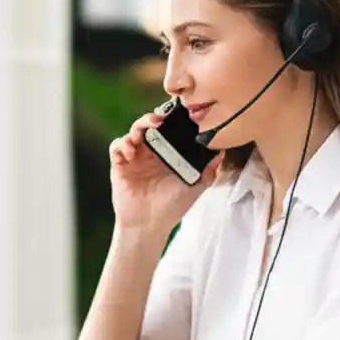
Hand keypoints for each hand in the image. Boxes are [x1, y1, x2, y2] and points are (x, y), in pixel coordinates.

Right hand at [109, 111, 222, 233]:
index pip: (169, 128)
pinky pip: (117, 146)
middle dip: (153, 117)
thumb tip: (223, 150)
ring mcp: (135, 157)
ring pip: (133, 131)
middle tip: (160, 119)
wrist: (150, 225)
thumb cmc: (172, 206)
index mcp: (168, 153)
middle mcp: (151, 152)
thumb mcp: (196, 185)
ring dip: (137, 127)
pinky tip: (131, 152)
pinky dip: (122, 144)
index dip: (171, 118)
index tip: (178, 114)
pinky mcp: (120, 165)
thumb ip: (209, 168)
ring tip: (143, 133)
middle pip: (149, 124)